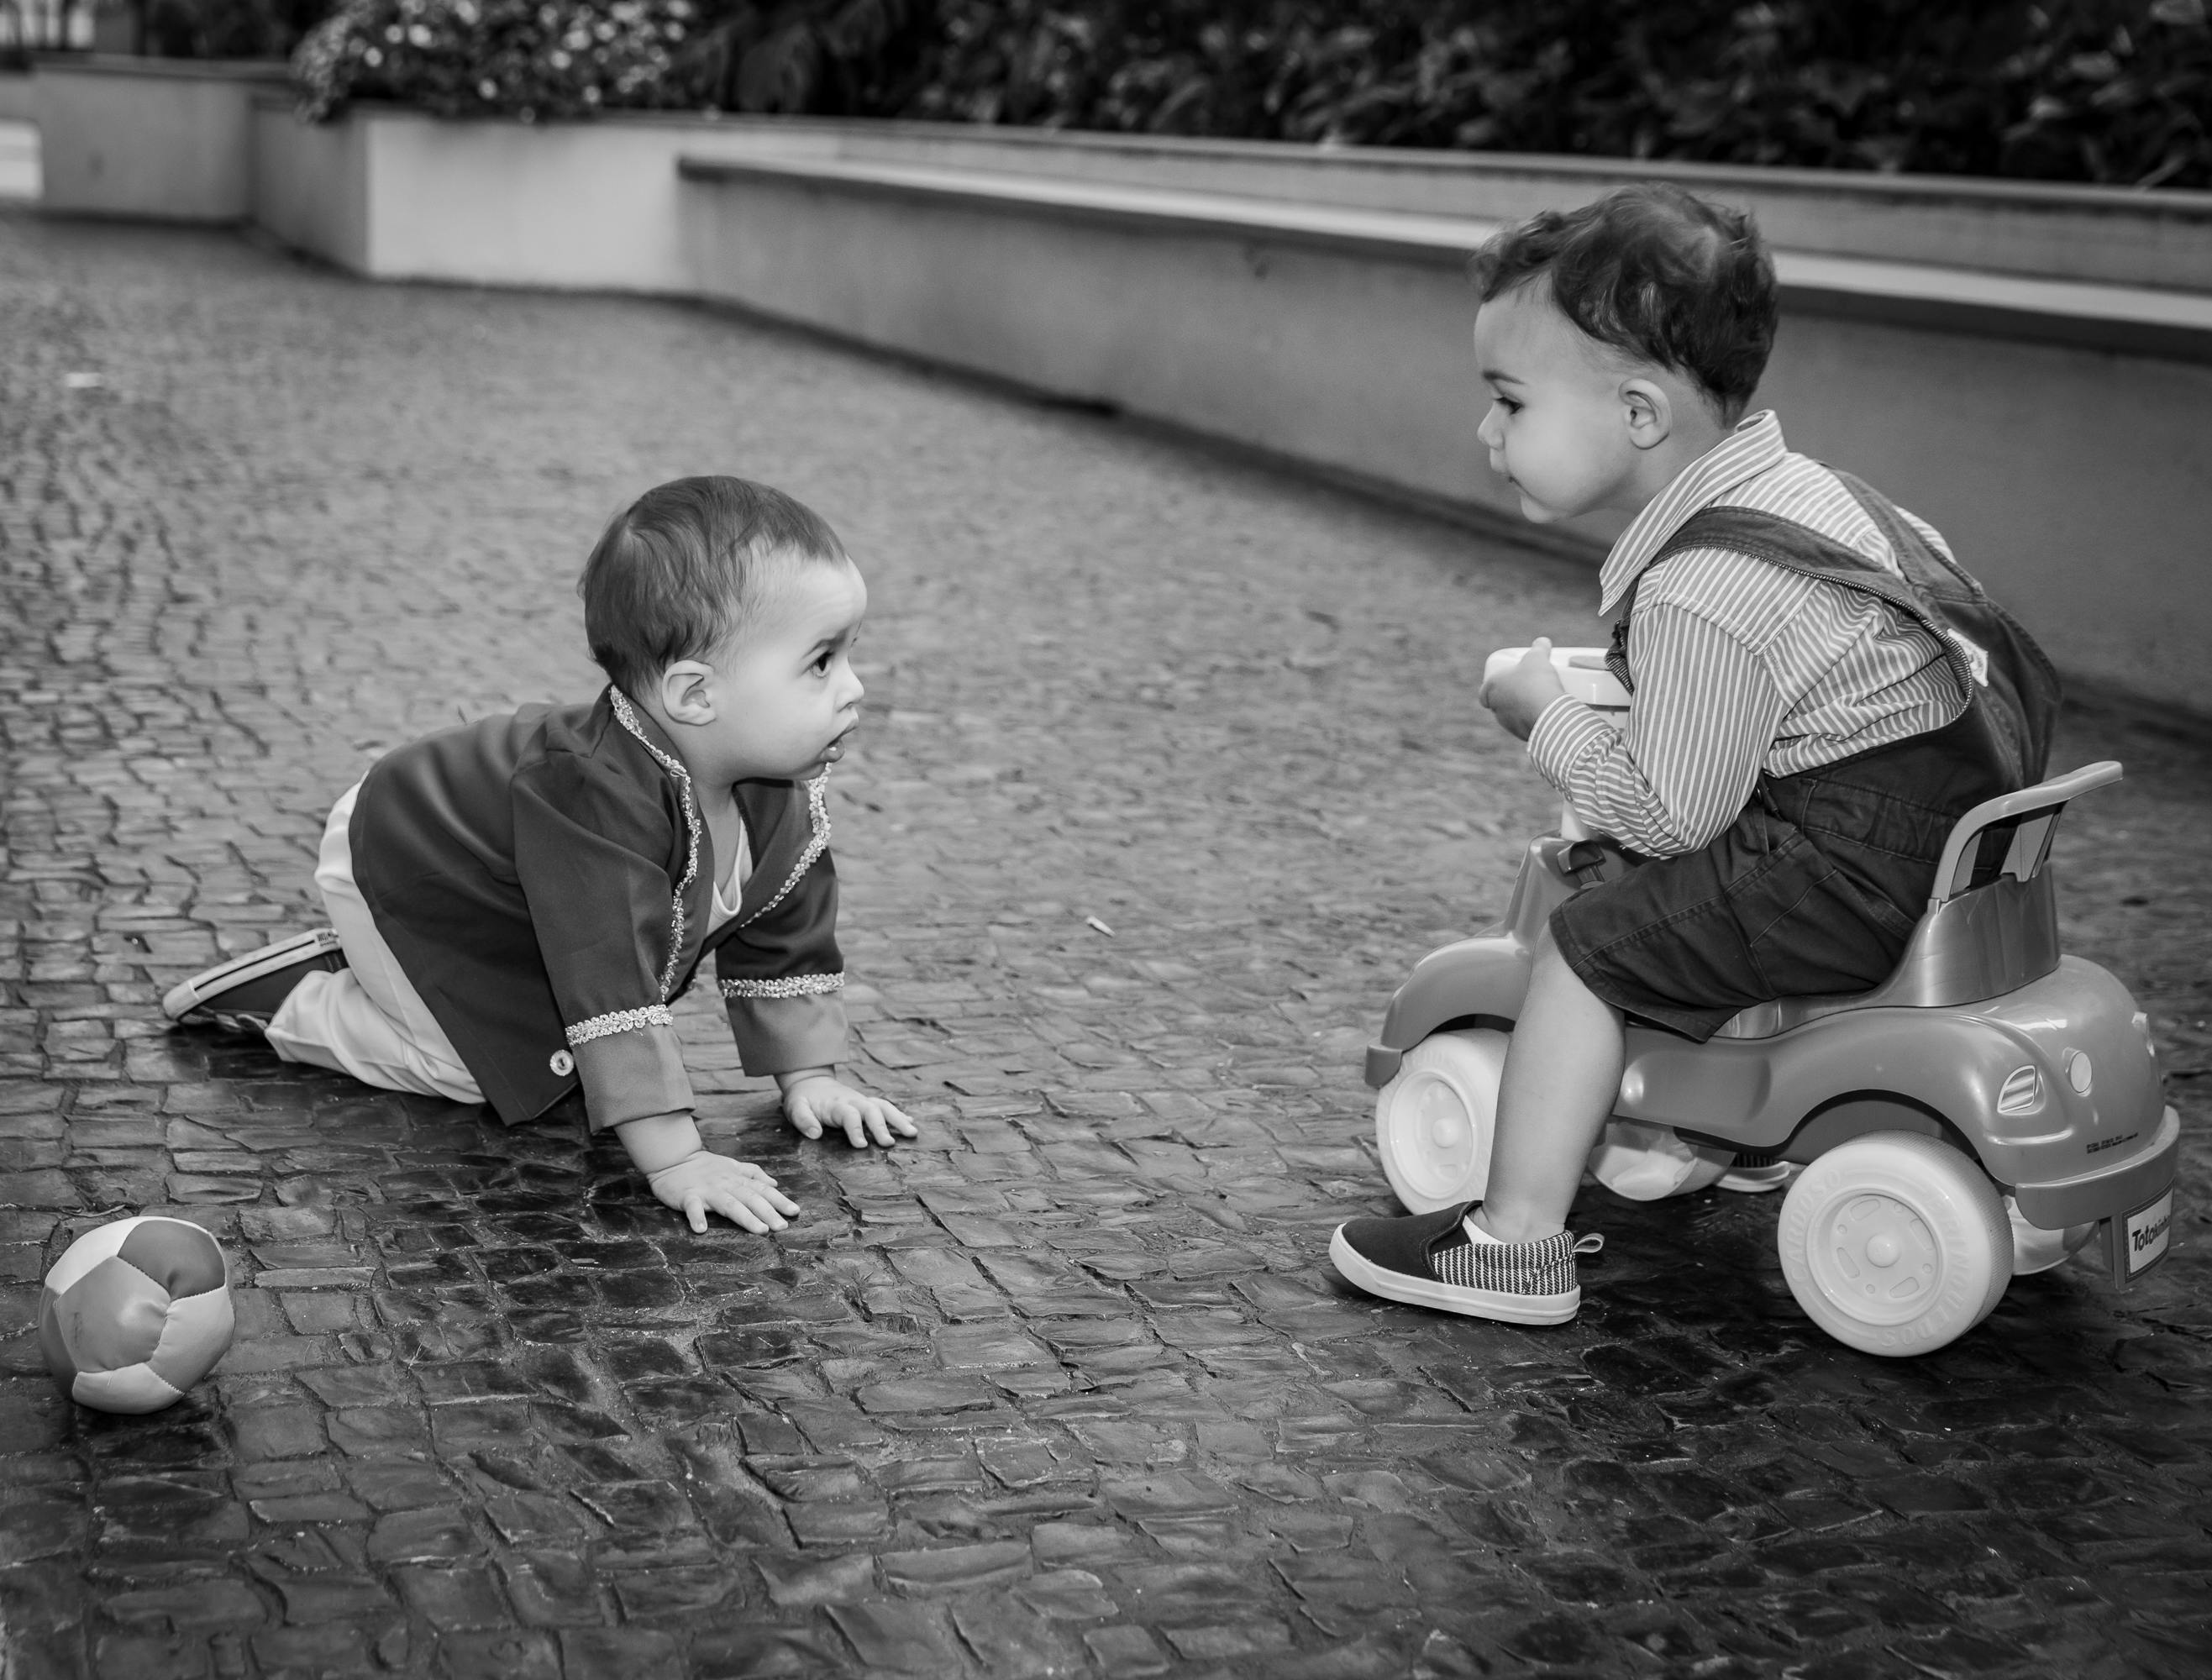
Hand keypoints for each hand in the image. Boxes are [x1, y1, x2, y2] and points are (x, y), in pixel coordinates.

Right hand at [616, 1110, 800, 1233]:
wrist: (672, 1159)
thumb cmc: (704, 1166)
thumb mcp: (732, 1165)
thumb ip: (753, 1173)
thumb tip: (775, 1183)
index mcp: (737, 1178)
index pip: (762, 1189)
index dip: (779, 1200)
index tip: (795, 1211)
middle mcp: (726, 1184)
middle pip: (751, 1198)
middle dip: (769, 1212)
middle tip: (783, 1226)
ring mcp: (707, 1190)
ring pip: (729, 1204)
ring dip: (746, 1217)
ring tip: (760, 1230)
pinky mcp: (687, 1196)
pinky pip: (692, 1207)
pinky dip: (696, 1217)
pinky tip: (701, 1230)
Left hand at [780, 1071, 916, 1148]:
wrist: (810, 1081)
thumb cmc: (802, 1099)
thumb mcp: (795, 1108)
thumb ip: (803, 1120)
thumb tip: (815, 1134)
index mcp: (836, 1104)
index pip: (849, 1115)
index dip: (856, 1129)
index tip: (862, 1145)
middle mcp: (854, 1101)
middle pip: (872, 1110)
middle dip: (882, 1126)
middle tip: (890, 1143)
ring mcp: (862, 1101)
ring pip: (884, 1107)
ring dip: (899, 1119)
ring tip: (913, 1133)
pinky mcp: (867, 1104)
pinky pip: (886, 1107)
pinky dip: (899, 1115)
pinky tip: (911, 1124)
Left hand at [1481, 637, 1568, 741]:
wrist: (1549, 712)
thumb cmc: (1537, 681)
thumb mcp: (1537, 657)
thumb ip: (1539, 647)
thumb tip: (1542, 641)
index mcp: (1490, 690)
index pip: (1484, 692)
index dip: (1493, 688)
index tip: (1507, 683)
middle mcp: (1496, 710)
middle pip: (1499, 704)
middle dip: (1510, 697)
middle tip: (1526, 689)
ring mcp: (1508, 725)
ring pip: (1512, 717)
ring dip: (1522, 710)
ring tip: (1537, 701)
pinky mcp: (1522, 736)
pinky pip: (1526, 727)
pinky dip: (1533, 721)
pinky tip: (1544, 715)